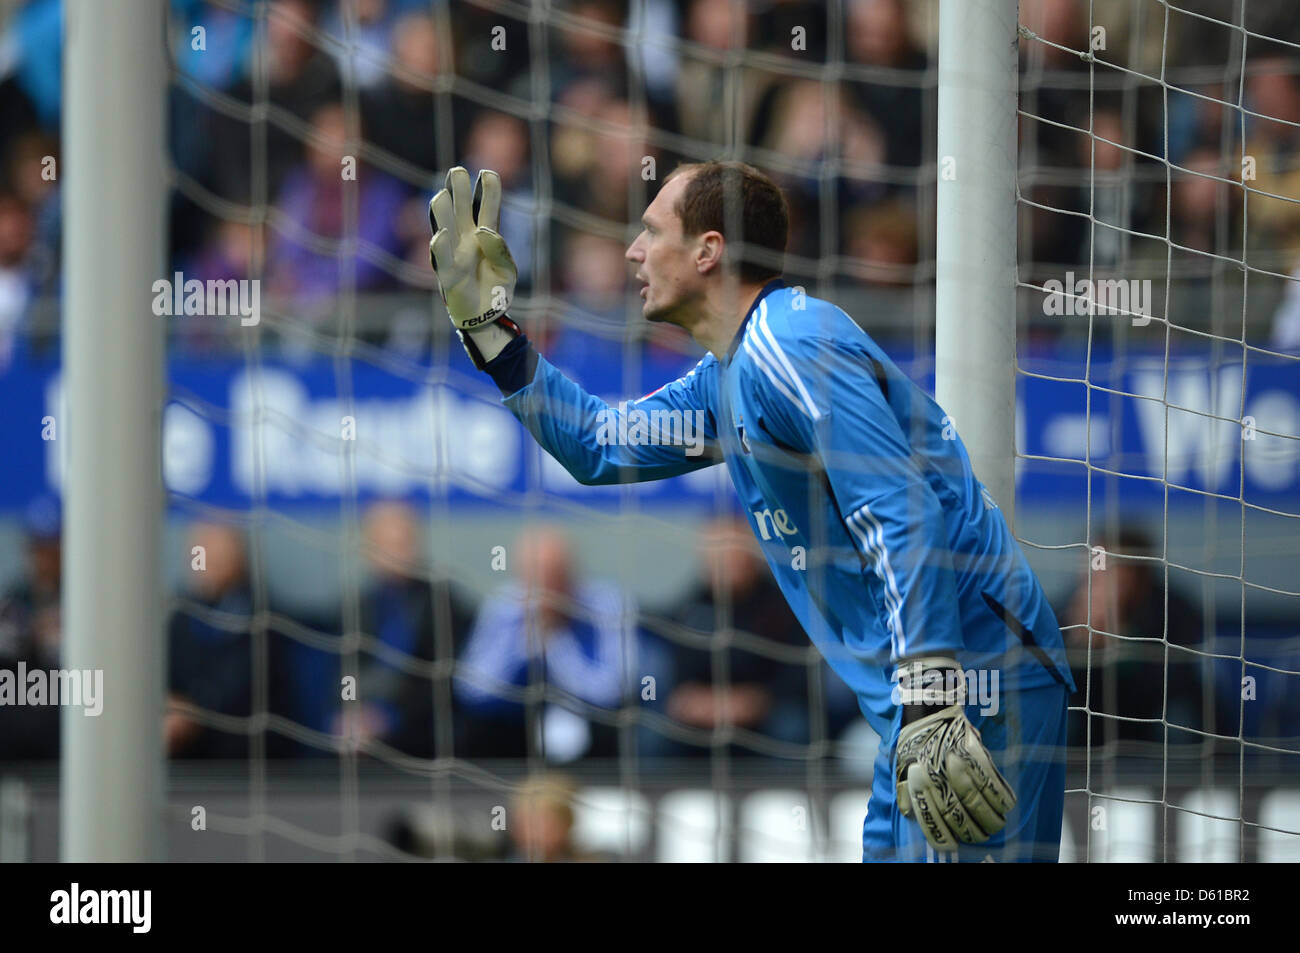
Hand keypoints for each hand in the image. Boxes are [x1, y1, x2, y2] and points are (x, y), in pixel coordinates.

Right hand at [429, 166, 517, 348]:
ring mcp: (454, 255)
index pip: (487, 208)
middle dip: (459, 191)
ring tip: (442, 194)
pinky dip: (440, 246)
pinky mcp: (448, 274)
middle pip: (461, 210)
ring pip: (446, 228)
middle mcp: (465, 241)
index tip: (488, 173)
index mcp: (484, 236)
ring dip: (443, 212)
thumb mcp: (508, 269)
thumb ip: (500, 249)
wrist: (488, 317)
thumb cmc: (496, 290)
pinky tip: (442, 233)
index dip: (488, 191)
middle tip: (457, 171)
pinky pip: (441, 258)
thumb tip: (483, 231)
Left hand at [894, 658, 1015, 849]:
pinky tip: (1007, 805)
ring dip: (991, 818)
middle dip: (972, 831)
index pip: (932, 817)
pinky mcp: (974, 751)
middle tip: (981, 837)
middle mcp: (937, 773)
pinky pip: (992, 779)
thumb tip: (909, 813)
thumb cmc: (915, 738)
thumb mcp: (902, 763)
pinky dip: (1002, 796)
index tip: (952, 845)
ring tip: (996, 826)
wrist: (929, 706)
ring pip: (978, 800)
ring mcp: (957, 762)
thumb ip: (905, 789)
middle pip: (960, 813)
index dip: (943, 836)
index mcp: (919, 779)